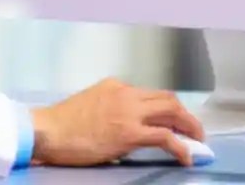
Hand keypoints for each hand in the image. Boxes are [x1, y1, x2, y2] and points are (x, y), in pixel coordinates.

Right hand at [28, 77, 205, 166]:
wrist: (48, 131)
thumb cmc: (61, 124)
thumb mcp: (91, 105)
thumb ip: (112, 110)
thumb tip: (127, 131)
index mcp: (115, 86)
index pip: (151, 94)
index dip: (168, 109)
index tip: (175, 123)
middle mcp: (125, 93)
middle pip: (168, 98)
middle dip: (185, 115)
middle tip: (193, 132)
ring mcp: (128, 112)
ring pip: (172, 111)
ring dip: (189, 126)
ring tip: (196, 142)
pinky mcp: (129, 132)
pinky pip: (165, 137)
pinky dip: (181, 146)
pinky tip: (186, 157)